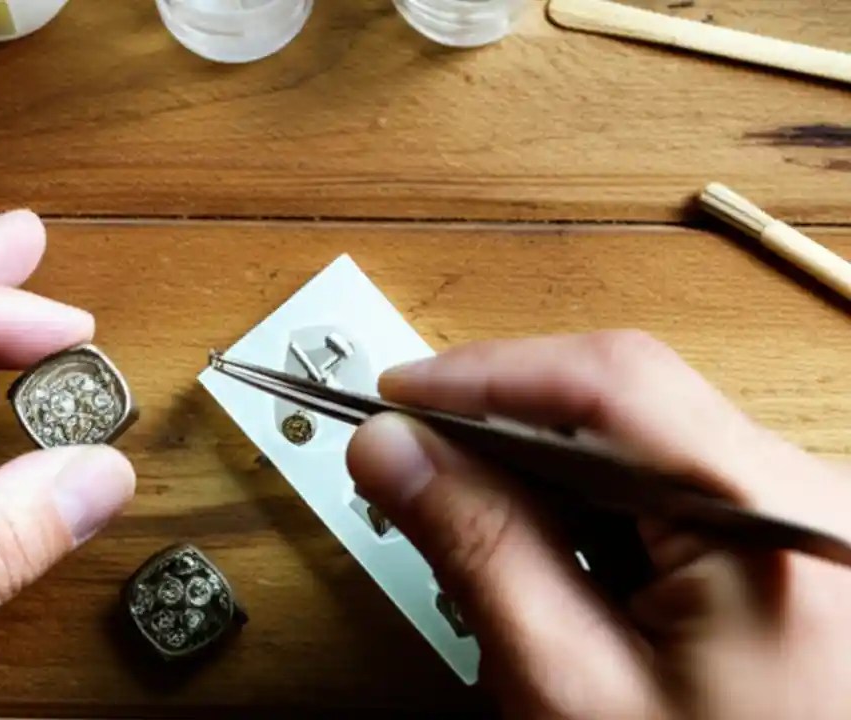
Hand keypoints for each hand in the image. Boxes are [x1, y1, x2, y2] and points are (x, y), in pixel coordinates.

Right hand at [347, 331, 850, 718]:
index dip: (487, 375)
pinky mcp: (778, 546)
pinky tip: (547, 557)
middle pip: (627, 404)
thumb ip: (481, 552)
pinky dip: (589, 509)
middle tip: (413, 460)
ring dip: (541, 474)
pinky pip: (667, 489)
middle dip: (505, 426)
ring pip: (640, 444)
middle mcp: (805, 502)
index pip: (612, 385)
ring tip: (476, 528)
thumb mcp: (571, 686)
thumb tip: (395, 449)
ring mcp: (796, 522)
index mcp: (768, 523)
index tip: (401, 399)